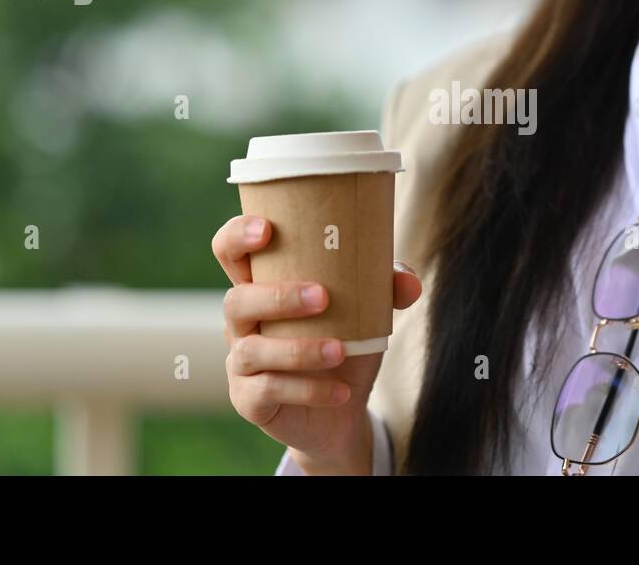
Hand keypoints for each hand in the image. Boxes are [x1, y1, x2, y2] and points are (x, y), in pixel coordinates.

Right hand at [212, 214, 421, 474]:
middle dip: (277, 296)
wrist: (340, 411)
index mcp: (261, 286)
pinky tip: (341, 391)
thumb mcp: (367, 312)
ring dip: (298, 349)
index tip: (267, 229)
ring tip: (340, 350)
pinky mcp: (249, 400)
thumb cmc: (344, 341)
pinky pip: (269, 392)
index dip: (237, 236)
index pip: (230, 252)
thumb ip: (385, 289)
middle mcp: (242, 322)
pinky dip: (309, 389)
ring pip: (252, 350)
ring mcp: (240, 362)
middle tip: (323, 296)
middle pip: (237, 300)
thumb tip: (408, 282)